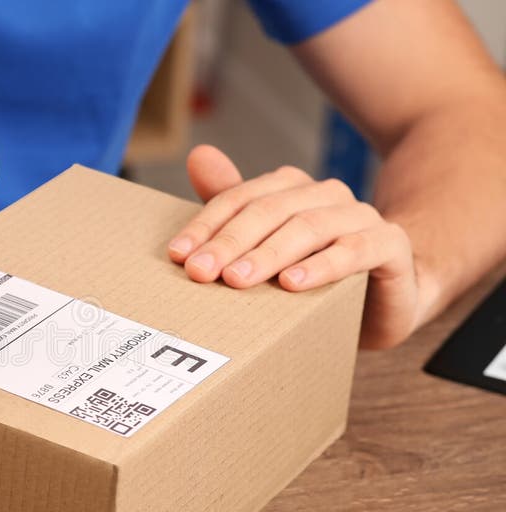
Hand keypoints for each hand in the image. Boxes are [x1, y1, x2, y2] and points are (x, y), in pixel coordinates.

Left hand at [168, 145, 419, 348]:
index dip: (206, 226)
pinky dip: (321, 266)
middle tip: (201, 272)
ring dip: (268, 254)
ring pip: (308, 228)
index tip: (178, 256)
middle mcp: (325, 194)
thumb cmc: (315, 272)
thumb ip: (233, 206)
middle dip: (230, 242)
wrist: (384, 301)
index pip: (239, 199)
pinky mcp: (389, 245)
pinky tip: (292, 283)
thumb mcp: (267, 245)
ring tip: (237, 279)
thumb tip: (197, 155)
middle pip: (269, 211)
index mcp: (290, 189)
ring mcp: (360, 216)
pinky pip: (354, 251)